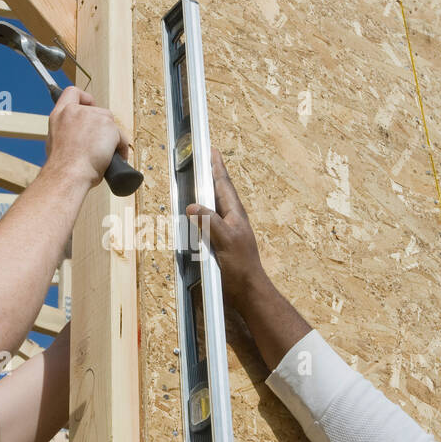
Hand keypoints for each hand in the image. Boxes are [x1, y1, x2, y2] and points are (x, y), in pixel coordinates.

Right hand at [43, 87, 128, 187]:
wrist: (68, 175)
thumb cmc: (62, 168)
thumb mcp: (55, 144)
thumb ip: (67, 133)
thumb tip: (78, 137)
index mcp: (60, 115)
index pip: (72, 93)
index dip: (84, 98)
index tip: (90, 106)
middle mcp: (75, 111)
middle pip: (98, 111)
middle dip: (102, 127)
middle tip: (100, 145)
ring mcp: (93, 116)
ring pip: (110, 124)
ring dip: (112, 140)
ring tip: (105, 157)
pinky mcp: (108, 125)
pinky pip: (121, 137)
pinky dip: (120, 149)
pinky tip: (112, 160)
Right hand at [185, 148, 267, 310]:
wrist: (247, 292)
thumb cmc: (241, 268)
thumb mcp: (226, 242)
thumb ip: (210, 223)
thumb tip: (193, 207)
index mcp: (235, 215)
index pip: (224, 185)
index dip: (217, 167)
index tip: (211, 149)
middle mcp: (231, 220)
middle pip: (219, 191)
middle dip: (211, 174)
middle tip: (204, 159)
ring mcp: (226, 231)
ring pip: (213, 206)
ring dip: (205, 192)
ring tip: (198, 180)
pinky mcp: (220, 243)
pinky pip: (208, 222)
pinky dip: (200, 213)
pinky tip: (194, 215)